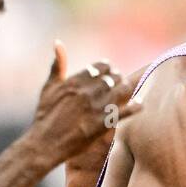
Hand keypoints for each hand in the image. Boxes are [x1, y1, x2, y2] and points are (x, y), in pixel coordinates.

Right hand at [28, 41, 141, 169]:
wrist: (45, 143)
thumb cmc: (45, 116)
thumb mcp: (48, 87)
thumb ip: (57, 66)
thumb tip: (58, 43)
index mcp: (76, 81)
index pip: (101, 66)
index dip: (107, 68)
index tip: (108, 72)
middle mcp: (88, 91)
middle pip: (113, 77)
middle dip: (117, 79)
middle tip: (119, 82)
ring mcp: (96, 107)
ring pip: (121, 90)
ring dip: (126, 89)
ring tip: (127, 91)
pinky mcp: (102, 123)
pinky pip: (125, 112)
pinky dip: (135, 106)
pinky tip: (140, 104)